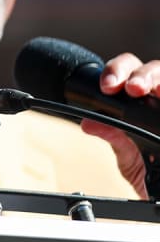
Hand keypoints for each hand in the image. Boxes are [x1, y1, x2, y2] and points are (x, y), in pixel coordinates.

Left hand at [81, 52, 159, 197]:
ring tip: (147, 89)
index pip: (125, 72)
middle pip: (150, 69)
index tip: (106, 87)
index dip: (115, 72)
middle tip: (131, 89)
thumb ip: (112, 137)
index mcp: (136, 103)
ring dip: (156, 78)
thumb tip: (88, 124)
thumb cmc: (149, 172)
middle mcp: (156, 98)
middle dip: (138, 74)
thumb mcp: (128, 156)